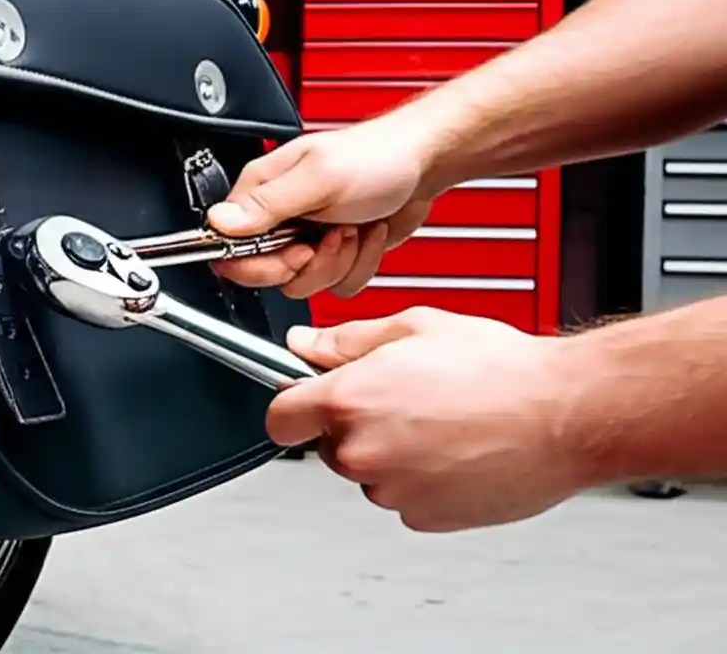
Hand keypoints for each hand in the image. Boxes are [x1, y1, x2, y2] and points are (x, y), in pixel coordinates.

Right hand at [206, 117, 440, 298]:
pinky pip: (335, 286)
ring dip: (338, 262)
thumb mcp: (318, 178)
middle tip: (327, 237)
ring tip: (351, 228)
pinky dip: (358, 267)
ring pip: (303, 285)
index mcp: (261, 193)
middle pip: (267, 274)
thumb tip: (218, 223)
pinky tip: (365, 234)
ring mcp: (306, 238)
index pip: (229, 247)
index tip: (294, 249)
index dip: (260, 261)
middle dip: (308, 264)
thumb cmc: (378, 157)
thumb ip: (266, 205)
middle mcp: (279, 218)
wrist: (425, 165)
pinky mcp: (333, 255)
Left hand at [270, 307, 589, 532]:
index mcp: (350, 400)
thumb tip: (306, 345)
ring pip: (369, 472)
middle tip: (403, 399)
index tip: (306, 401)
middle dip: (354, 424)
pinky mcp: (423, 518)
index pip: (280, 418)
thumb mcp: (414, 328)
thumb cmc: (501, 369)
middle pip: (328, 446)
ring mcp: (392, 490)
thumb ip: (346, 340)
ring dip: (391, 453)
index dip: (293, 407)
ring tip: (442, 422)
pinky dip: (420, 479)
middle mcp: (362, 451)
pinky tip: (456, 450)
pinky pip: (404, 497)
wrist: (565, 414)